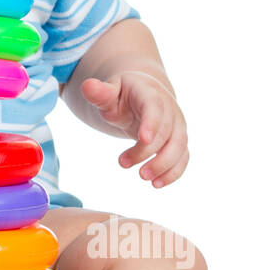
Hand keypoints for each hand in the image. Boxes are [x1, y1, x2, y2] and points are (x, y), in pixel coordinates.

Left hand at [80, 71, 188, 187]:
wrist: (143, 95)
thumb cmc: (123, 95)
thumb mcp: (110, 91)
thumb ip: (100, 93)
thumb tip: (87, 86)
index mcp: (150, 94)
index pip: (154, 107)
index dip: (151, 123)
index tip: (143, 139)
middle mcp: (169, 109)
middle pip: (165, 131)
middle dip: (146, 151)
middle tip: (123, 164)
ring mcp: (177, 125)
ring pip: (178, 146)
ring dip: (163, 165)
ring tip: (143, 177)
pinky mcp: (179, 140)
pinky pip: (182, 157)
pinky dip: (173, 172)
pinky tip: (156, 184)